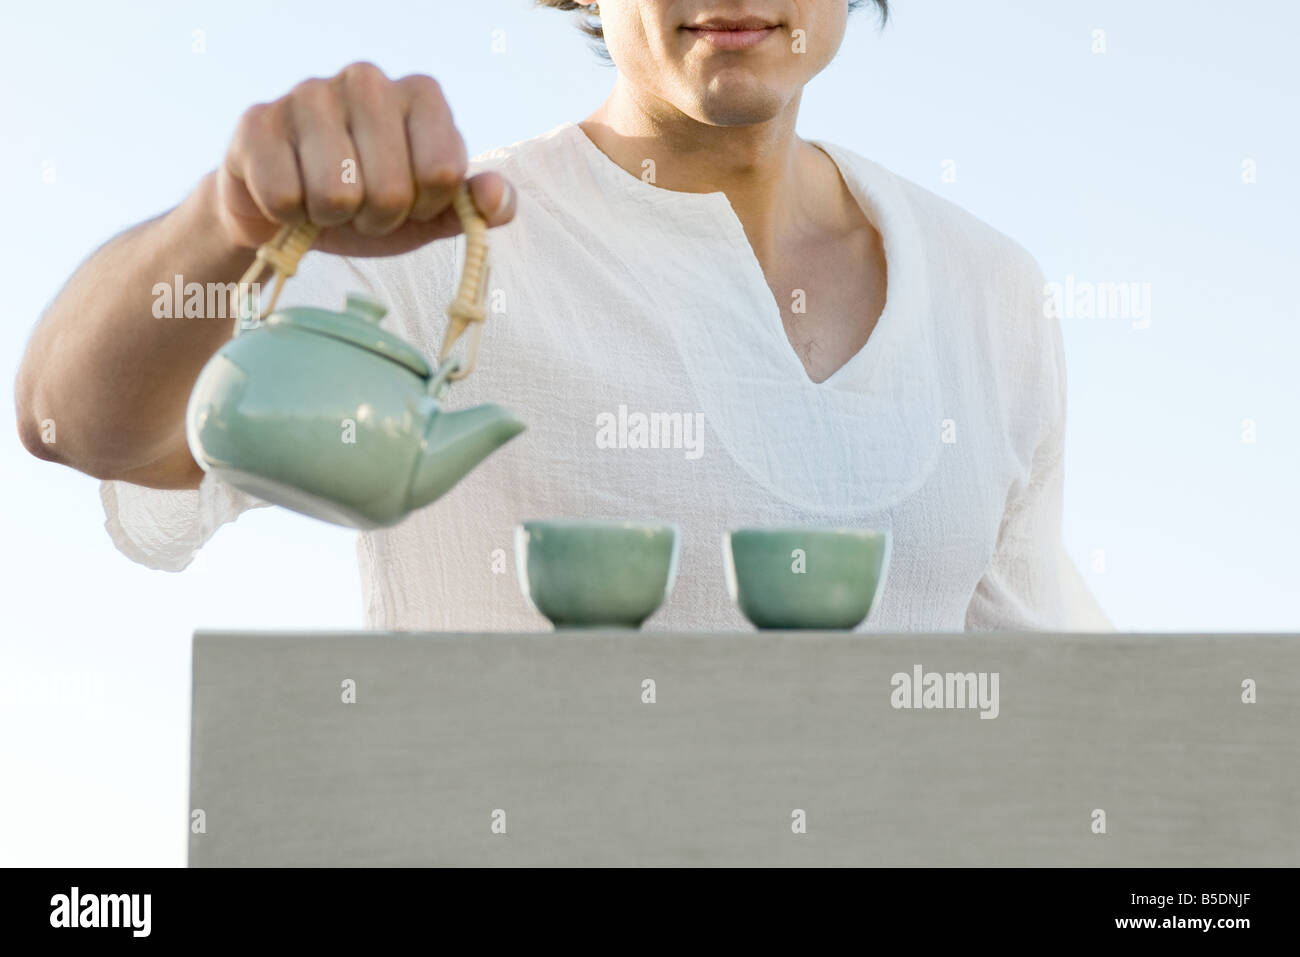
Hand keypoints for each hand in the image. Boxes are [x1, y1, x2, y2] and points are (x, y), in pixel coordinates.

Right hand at [214, 62, 513, 256]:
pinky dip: (289, 215)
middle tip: (363, 210)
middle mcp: (367, 80)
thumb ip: (472, 208)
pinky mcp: (257, 121)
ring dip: (332, 219)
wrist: (289, 212)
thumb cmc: (370, 205)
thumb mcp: (429, 214)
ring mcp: (308, 93)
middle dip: (378, 219)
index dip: (425, 207)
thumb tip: (498, 199)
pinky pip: (285, 197)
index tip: (411, 203)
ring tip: (327, 204)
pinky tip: (290, 197)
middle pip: (391, 189)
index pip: (442, 172)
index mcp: (421, 95)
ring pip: (337, 194)